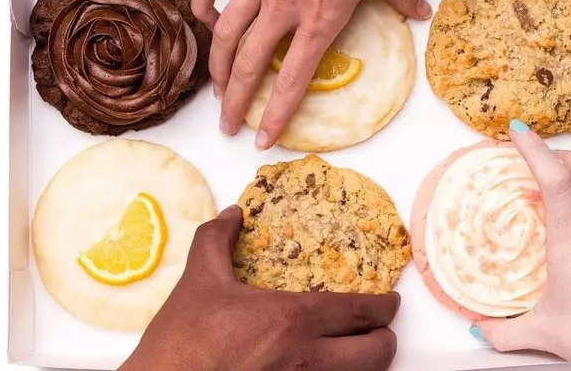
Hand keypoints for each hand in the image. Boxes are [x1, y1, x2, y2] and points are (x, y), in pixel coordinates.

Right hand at [120, 206, 400, 370]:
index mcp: (291, 320)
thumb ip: (217, 240)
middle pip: (377, 352)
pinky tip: (325, 369)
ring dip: (367, 363)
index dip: (384, 306)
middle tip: (378, 328)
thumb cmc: (182, 342)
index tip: (389, 302)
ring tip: (356, 351)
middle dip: (385, 338)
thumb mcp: (199, 282)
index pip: (359, 312)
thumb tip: (231, 214)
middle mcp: (307, 360)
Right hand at [192, 0, 430, 150]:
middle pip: (249, 65)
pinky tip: (206, 19)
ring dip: (217, 64)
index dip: (276, 113)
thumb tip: (418, 11)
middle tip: (227, 123)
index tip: (262, 138)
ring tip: (216, 87)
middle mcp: (285, 5)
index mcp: (320, 17)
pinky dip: (204, 2)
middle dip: (235, 100)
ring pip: (226, 31)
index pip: (293, 78)